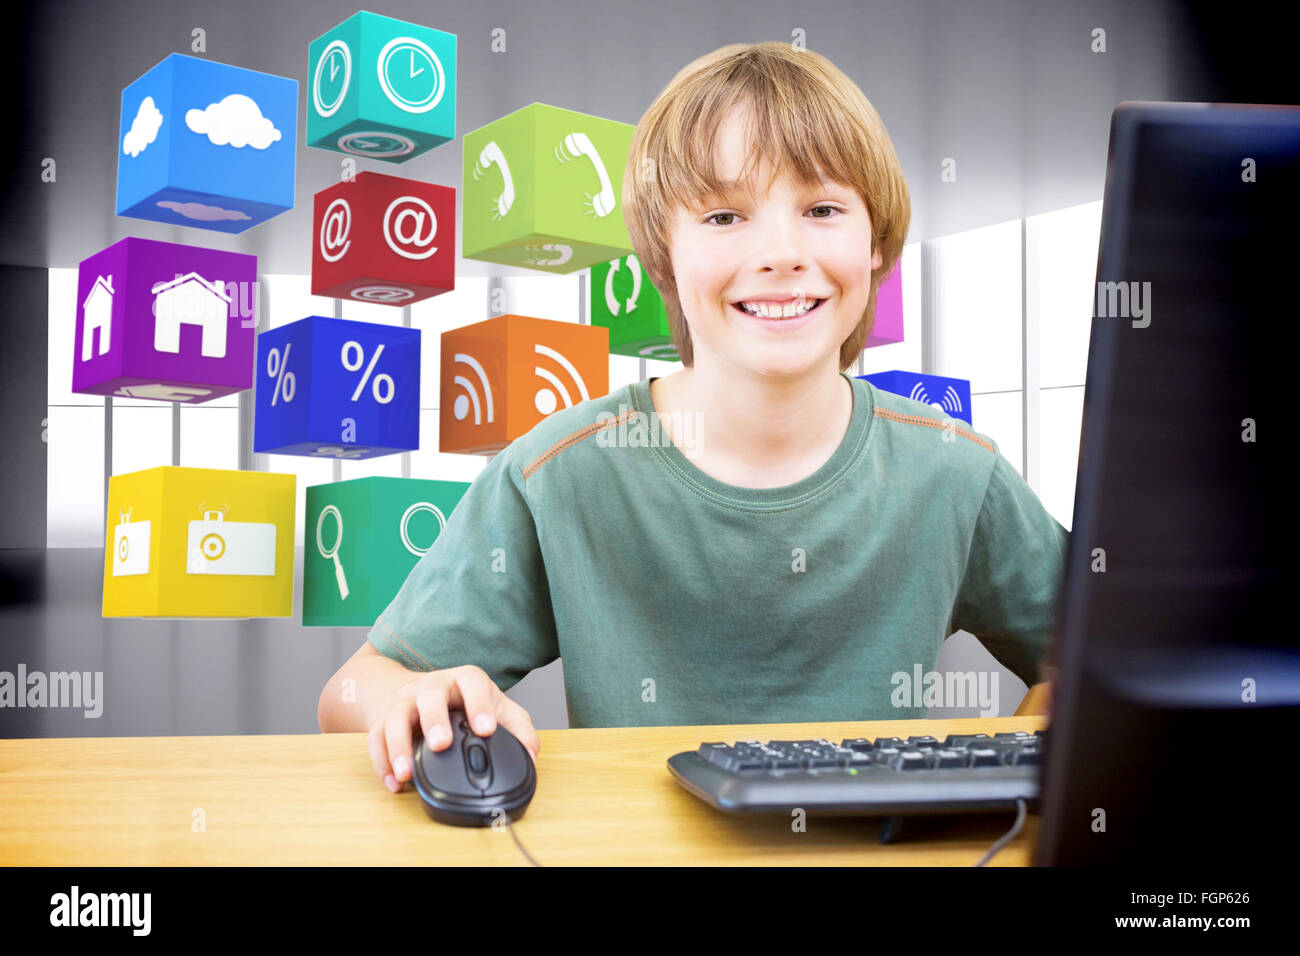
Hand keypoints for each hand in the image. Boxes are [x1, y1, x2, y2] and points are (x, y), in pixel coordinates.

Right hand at [366, 665, 541, 792]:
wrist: (417, 691)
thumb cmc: (462, 702)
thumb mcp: (495, 707)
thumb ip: (517, 729)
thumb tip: (530, 757)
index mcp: (463, 680)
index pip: (472, 682)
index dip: (479, 704)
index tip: (486, 729)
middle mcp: (431, 686)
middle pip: (429, 693)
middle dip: (434, 718)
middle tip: (441, 744)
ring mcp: (404, 701)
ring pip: (395, 716)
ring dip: (399, 745)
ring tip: (407, 773)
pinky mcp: (382, 719)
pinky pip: (375, 737)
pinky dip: (382, 761)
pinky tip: (393, 782)